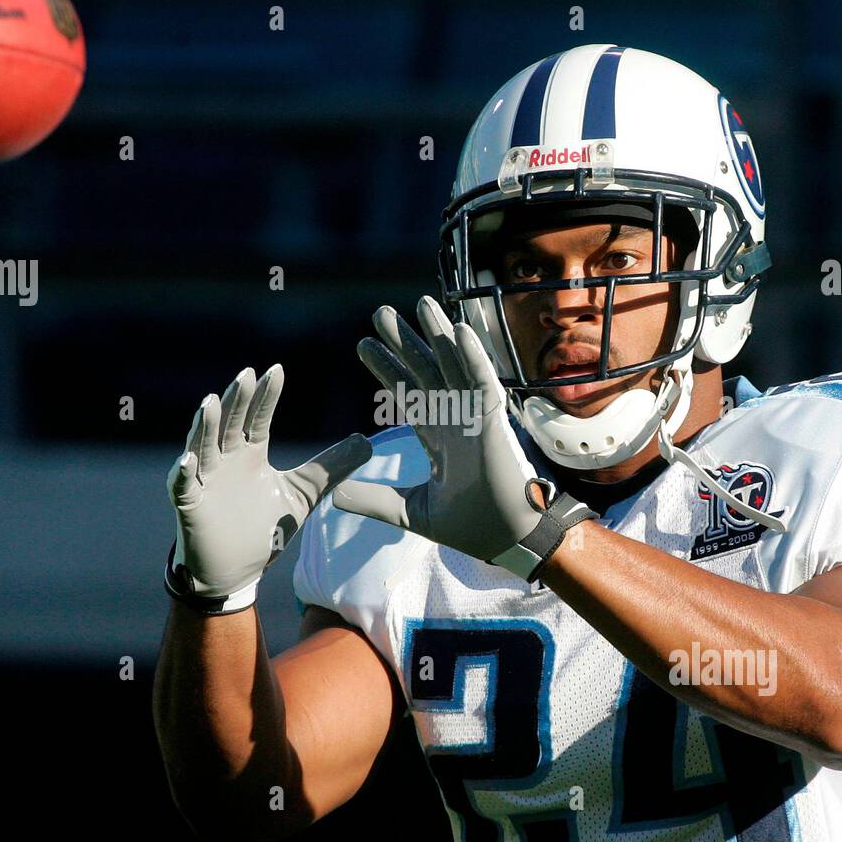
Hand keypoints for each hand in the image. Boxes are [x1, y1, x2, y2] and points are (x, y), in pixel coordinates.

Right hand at [166, 365, 371, 611]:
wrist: (236, 570)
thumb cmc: (265, 528)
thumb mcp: (304, 493)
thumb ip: (331, 468)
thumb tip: (367, 443)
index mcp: (251, 454)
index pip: (258, 418)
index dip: (266, 396)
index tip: (276, 370)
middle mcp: (226, 460)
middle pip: (230, 423)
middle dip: (237, 400)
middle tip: (246, 375)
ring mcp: (205, 481)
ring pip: (203, 446)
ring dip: (205, 426)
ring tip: (209, 402)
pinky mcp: (190, 506)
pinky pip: (183, 486)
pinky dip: (184, 472)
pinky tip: (188, 459)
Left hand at [332, 296, 597, 581]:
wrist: (507, 539)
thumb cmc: (471, 526)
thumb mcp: (410, 512)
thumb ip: (374, 500)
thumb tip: (333, 497)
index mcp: (438, 436)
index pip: (406, 393)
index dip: (386, 368)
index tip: (362, 345)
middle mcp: (455, 419)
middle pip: (425, 369)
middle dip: (404, 342)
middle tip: (380, 314)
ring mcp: (475, 416)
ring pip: (453, 365)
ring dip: (437, 334)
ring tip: (419, 303)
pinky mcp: (495, 421)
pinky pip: (483, 380)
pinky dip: (472, 355)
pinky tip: (457, 329)